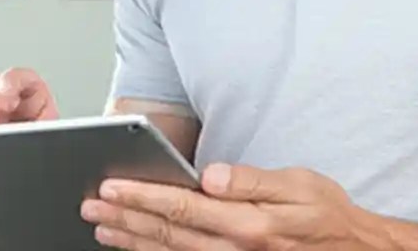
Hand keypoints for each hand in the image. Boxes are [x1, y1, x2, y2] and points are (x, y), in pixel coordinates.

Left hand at [80, 163, 397, 249]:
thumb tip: (211, 175)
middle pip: (167, 234)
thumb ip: (253, 180)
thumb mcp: (300, 185)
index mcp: (248, 224)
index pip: (182, 207)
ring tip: (101, 229)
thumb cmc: (328, 216)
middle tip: (90, 206)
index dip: (142, 196)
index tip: (111, 187)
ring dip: (132, 242)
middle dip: (125, 218)